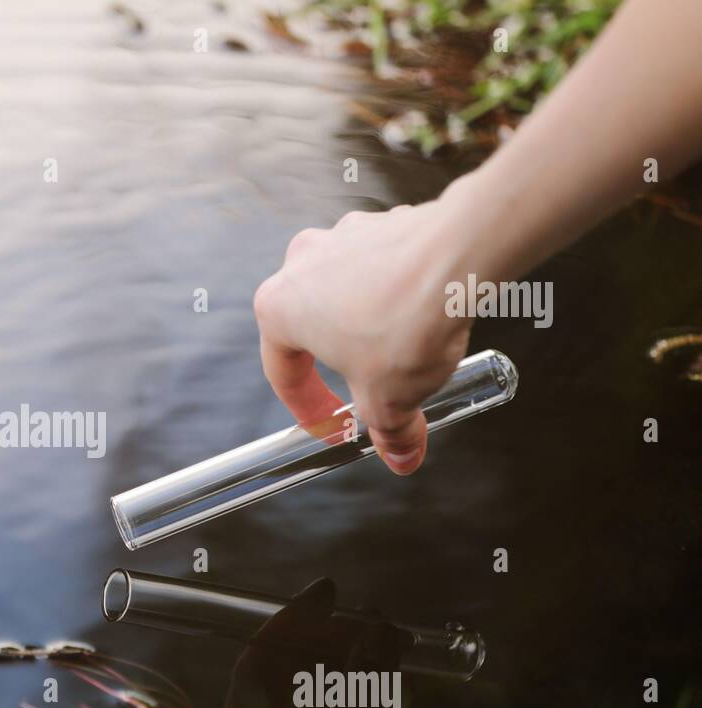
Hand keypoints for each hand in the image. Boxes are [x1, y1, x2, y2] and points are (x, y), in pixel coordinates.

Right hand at [253, 200, 472, 474]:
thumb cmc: (406, 322)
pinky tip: (425, 316)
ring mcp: (342, 237)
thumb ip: (387, 432)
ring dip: (370, 328)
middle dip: (341, 365)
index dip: (309, 410)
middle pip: (314, 330)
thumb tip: (399, 453)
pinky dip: (398, 296)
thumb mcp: (389, 400)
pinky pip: (384, 270)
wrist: (459, 258)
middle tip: (369, 391)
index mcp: (279, 309)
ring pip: (349, 296)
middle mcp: (301, 265)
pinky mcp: (384, 223)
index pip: (283, 372)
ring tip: (405, 354)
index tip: (332, 427)